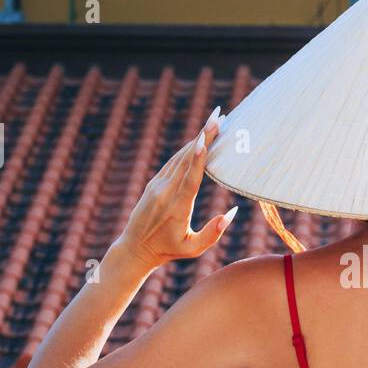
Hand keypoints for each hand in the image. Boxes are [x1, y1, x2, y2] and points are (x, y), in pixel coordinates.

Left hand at [116, 107, 236, 268]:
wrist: (135, 248)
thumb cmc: (168, 250)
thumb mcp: (193, 249)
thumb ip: (213, 233)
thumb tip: (232, 212)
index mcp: (177, 207)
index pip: (190, 178)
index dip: (199, 157)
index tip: (205, 138)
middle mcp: (165, 192)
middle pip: (187, 159)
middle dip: (203, 137)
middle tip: (219, 117)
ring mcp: (157, 185)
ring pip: (179, 157)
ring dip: (197, 139)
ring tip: (214, 122)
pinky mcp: (154, 183)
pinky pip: (173, 162)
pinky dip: (187, 150)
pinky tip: (199, 139)